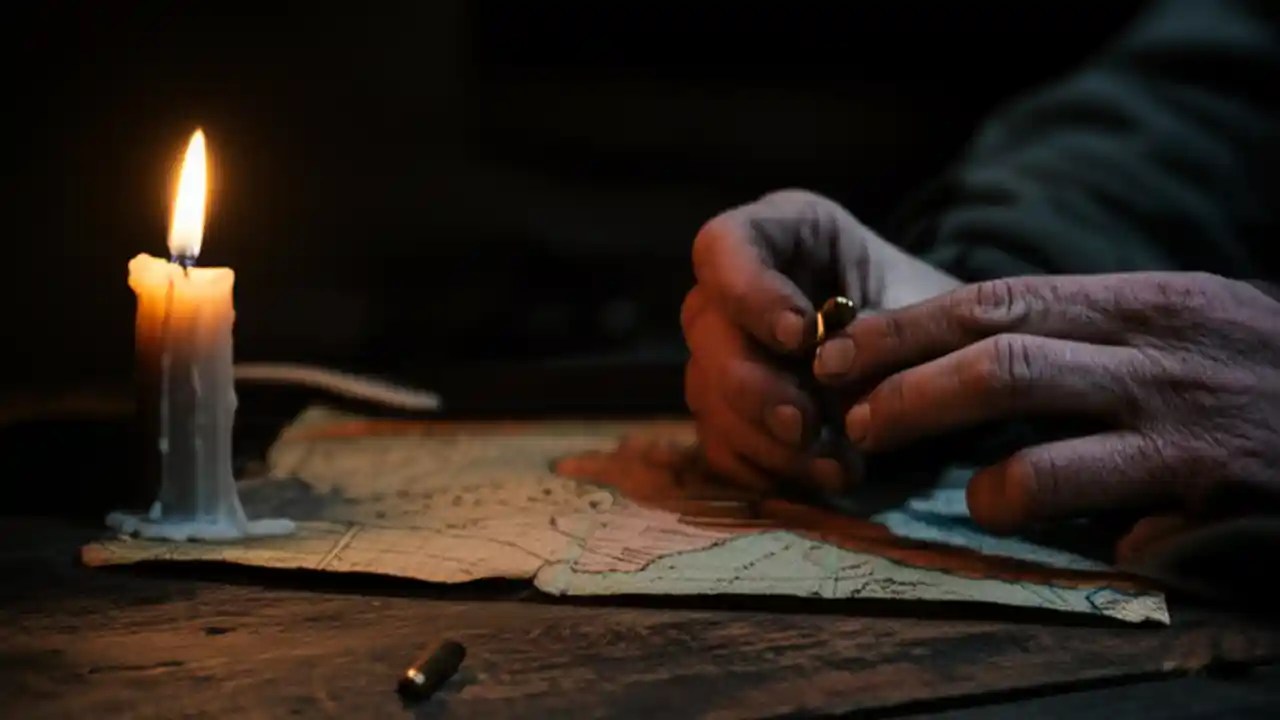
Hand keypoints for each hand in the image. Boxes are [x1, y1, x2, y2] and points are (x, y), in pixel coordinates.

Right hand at [681, 189, 960, 491]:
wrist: (956, 365)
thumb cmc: (942, 319)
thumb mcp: (926, 311)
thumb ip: (877, 337)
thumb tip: (827, 383)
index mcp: (783, 232)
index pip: (725, 246)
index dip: (749, 292)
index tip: (800, 339)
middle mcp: (740, 289)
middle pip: (705, 326)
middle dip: (754, 385)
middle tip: (805, 425)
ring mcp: (728, 351)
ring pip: (707, 391)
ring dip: (766, 439)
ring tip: (837, 468)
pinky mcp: (734, 411)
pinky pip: (721, 444)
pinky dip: (767, 469)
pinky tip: (819, 480)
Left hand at [814, 271, 1279, 537]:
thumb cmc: (1253, 371)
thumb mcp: (1173, 325)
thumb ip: (1080, 332)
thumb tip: (959, 353)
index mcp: (1133, 301)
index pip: (994, 301)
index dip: (904, 329)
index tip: (837, 354)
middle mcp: (1149, 349)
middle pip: (999, 354)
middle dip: (907, 384)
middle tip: (849, 416)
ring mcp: (1179, 419)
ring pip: (1039, 429)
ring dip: (964, 456)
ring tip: (930, 477)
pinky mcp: (1210, 487)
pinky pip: (1109, 505)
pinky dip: (1054, 514)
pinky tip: (1025, 525)